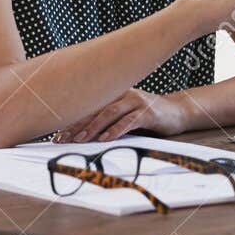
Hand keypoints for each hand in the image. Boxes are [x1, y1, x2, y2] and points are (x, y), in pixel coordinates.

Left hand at [57, 89, 187, 143]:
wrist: (178, 111)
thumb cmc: (147, 116)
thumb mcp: (125, 116)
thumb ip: (108, 121)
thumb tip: (82, 137)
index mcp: (113, 93)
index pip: (87, 106)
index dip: (70, 120)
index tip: (56, 135)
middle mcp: (122, 94)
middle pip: (94, 108)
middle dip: (75, 125)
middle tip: (61, 139)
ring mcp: (135, 101)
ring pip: (109, 113)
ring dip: (92, 128)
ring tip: (78, 140)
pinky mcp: (148, 112)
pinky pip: (129, 121)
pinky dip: (116, 130)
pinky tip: (105, 139)